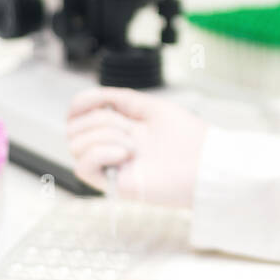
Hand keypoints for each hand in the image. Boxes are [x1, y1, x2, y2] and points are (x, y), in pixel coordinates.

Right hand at [66, 86, 209, 208]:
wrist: (204, 164)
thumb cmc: (188, 137)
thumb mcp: (153, 107)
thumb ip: (122, 99)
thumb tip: (95, 96)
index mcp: (121, 125)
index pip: (80, 114)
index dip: (80, 103)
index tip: (97, 99)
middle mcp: (112, 144)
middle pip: (74, 127)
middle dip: (100, 119)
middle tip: (130, 128)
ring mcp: (111, 164)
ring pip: (75, 144)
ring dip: (104, 136)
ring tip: (132, 145)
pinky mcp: (113, 184)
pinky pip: (82, 167)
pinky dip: (99, 153)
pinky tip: (123, 154)